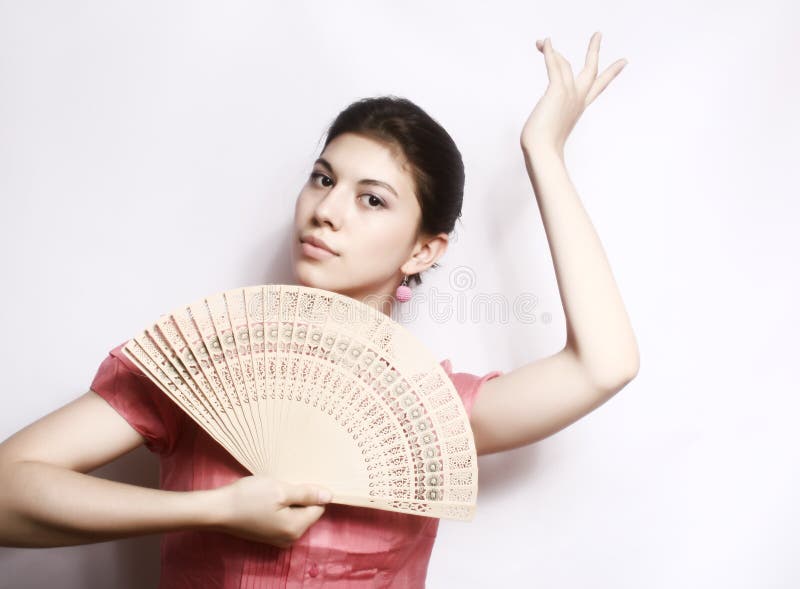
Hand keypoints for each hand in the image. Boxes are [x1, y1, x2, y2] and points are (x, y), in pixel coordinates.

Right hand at [209, 474, 332, 547]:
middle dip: (300, 496)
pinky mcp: (267, 534)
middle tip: (284, 483)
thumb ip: (307, 494)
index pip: (318, 508)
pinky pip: (282, 518)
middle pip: (307, 512)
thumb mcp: (280, 490)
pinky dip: (279, 506)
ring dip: (288, 500)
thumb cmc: (249, 498)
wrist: (218, 510)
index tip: (298, 480)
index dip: (311, 492)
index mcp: (296, 528)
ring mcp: (277, 538)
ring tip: (274, 489)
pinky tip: (267, 497)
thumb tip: (330, 496)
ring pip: (294, 514)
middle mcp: (289, 538)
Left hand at [520, 32, 627, 156]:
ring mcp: (570, 93)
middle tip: (598, 35)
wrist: (543, 152)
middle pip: (592, 69)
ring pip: (565, 63)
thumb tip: (542, 139)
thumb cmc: (543, 148)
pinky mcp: (557, 90)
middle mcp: (578, 99)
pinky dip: (549, 52)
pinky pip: (554, 65)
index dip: (611, 74)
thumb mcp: (550, 132)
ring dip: (552, 50)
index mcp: (579, 108)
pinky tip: (545, 42)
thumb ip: (552, 128)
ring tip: (542, 41)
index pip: (598, 88)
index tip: (623, 62)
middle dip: (594, 50)